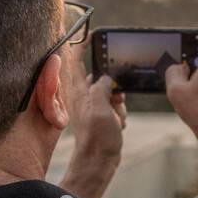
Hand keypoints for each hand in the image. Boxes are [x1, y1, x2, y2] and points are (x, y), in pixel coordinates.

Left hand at [61, 44, 126, 197]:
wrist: (100, 162)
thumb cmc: (97, 138)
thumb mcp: (101, 108)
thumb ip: (102, 88)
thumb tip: (107, 77)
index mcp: (79, 92)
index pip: (77, 62)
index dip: (82, 47)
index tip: (91, 35)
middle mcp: (85, 97)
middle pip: (102, 78)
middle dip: (114, 86)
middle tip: (116, 99)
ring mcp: (94, 106)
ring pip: (113, 92)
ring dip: (119, 103)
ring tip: (116, 118)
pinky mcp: (102, 116)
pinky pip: (117, 106)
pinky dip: (120, 113)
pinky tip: (118, 124)